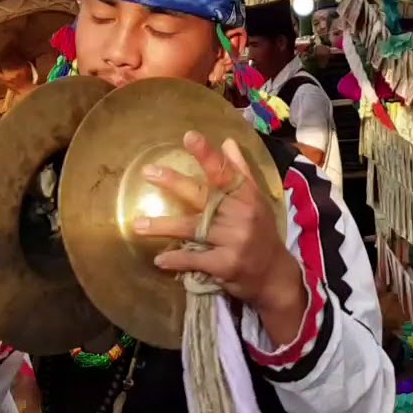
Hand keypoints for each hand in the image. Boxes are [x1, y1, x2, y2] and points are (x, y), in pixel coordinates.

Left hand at [134, 131, 306, 317]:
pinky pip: (195, 259)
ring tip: (137, 225)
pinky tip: (159, 259)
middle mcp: (241, 214)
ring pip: (192, 229)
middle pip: (202, 195)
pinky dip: (176, 259)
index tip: (189, 137)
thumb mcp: (256, 200)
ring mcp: (234, 240)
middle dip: (174, 182)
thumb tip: (226, 141)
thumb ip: (240, 171)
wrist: (275, 275)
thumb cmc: (262, 232)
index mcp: (246, 196)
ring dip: (163, 226)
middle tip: (148, 172)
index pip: (225, 171)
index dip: (207, 154)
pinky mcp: (227, 264)